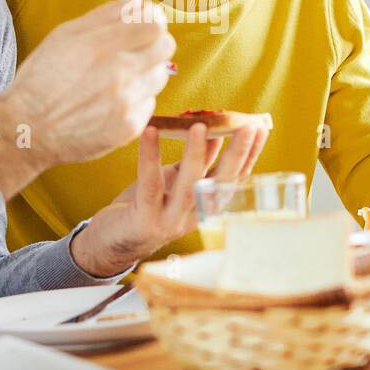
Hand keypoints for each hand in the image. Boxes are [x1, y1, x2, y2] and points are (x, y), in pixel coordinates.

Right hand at [0, 0, 174, 197]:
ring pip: (160, 76)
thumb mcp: (64, 36)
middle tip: (136, 48)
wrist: (27, 130)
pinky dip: (136, 99)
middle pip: (165, 48)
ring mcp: (126, 102)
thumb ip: (105, 14)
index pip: (155, 24)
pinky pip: (149, 104)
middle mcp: (119, 73)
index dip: (152, 20)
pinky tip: (112, 101)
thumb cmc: (42, 78)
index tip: (145, 22)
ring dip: (146, 72)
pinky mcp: (129, 127)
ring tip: (119, 77)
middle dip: (154, 43)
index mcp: (101, 45)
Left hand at [71, 119, 270, 276]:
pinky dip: (150, 156)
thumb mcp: (174, 183)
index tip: (259, 129)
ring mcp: (170, 221)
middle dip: (236, 155)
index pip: (234, 180)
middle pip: (219, 186)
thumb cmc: (145, 206)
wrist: (111, 242)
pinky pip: (150, 184)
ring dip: (196, 155)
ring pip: (188, 187)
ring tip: (200, 126)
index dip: (249, 155)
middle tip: (246, 127)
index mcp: (204, 207)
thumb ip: (195, 164)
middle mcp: (193, 217)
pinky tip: (151, 132)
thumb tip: (214, 132)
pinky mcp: (145, 220)